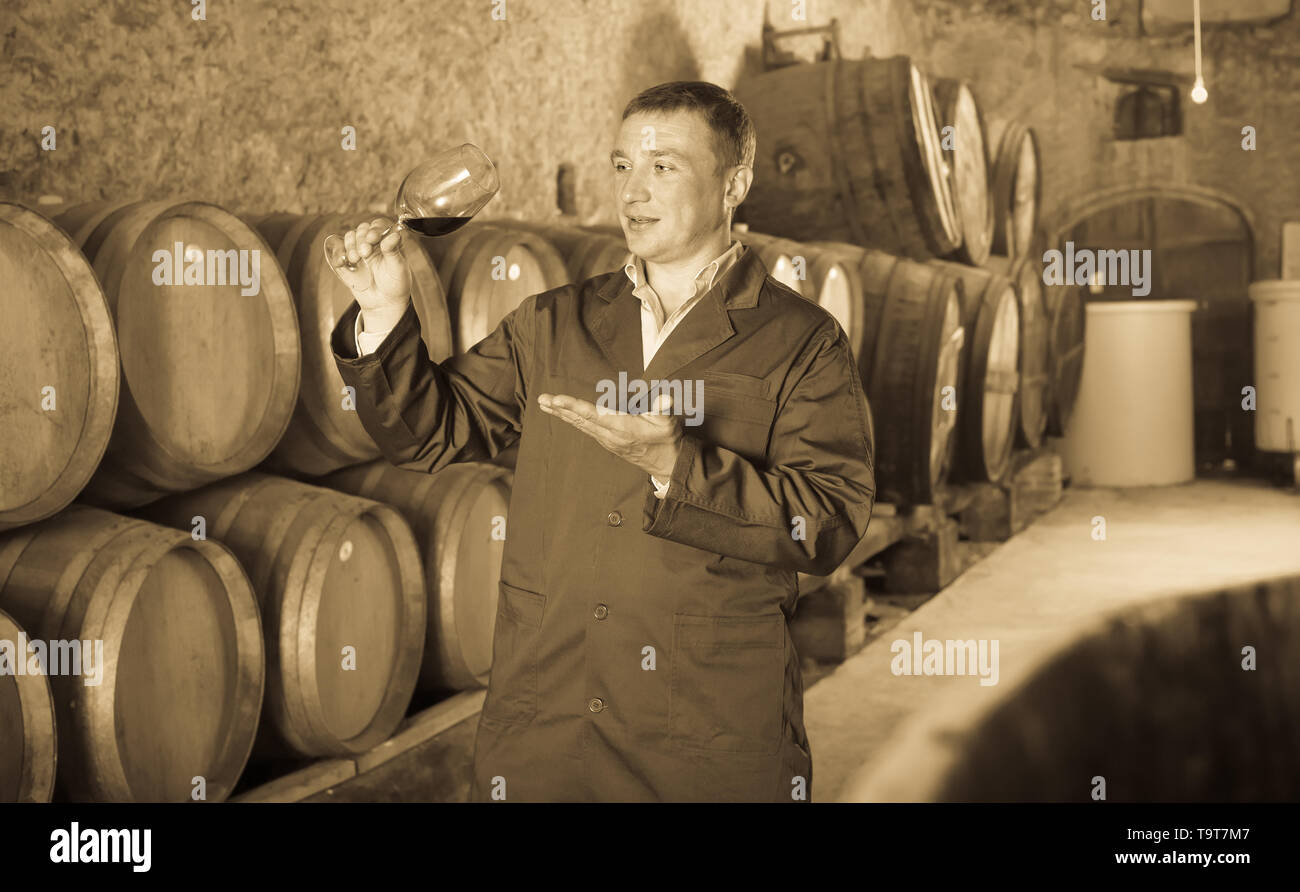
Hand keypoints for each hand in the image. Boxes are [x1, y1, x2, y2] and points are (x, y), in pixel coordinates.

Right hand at [331, 217, 410, 330]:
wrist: (384, 304)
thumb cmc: (396, 286)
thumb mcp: (399, 270)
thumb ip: (394, 252)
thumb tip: (393, 235)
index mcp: (389, 242)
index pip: (380, 226)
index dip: (375, 229)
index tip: (373, 239)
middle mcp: (375, 243)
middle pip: (363, 228)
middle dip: (361, 238)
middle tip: (365, 253)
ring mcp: (361, 250)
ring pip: (351, 236)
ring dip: (351, 245)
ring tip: (356, 260)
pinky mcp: (349, 260)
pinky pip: (339, 250)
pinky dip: (339, 253)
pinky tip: (343, 262)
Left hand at [538, 391, 682, 479]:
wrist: (666, 465)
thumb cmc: (667, 441)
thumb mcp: (669, 424)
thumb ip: (663, 409)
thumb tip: (665, 399)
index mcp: (623, 428)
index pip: (593, 415)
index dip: (573, 406)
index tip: (557, 399)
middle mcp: (611, 435)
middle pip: (580, 420)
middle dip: (560, 409)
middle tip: (541, 399)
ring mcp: (607, 440)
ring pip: (580, 424)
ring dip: (561, 414)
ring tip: (545, 404)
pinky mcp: (607, 441)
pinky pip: (585, 428)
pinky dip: (572, 419)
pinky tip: (563, 414)